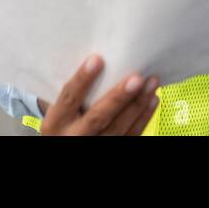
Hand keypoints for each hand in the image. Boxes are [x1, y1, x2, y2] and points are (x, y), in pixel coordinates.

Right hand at [38, 55, 158, 135]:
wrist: (67, 145)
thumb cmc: (66, 122)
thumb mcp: (61, 112)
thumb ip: (75, 94)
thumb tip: (100, 58)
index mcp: (56, 122)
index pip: (68, 99)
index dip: (82, 80)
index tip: (97, 59)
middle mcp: (73, 136)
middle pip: (97, 117)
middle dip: (118, 98)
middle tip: (136, 79)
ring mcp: (93, 145)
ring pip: (118, 129)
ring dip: (138, 105)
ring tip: (151, 83)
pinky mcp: (111, 149)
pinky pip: (130, 136)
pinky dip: (143, 118)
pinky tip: (152, 100)